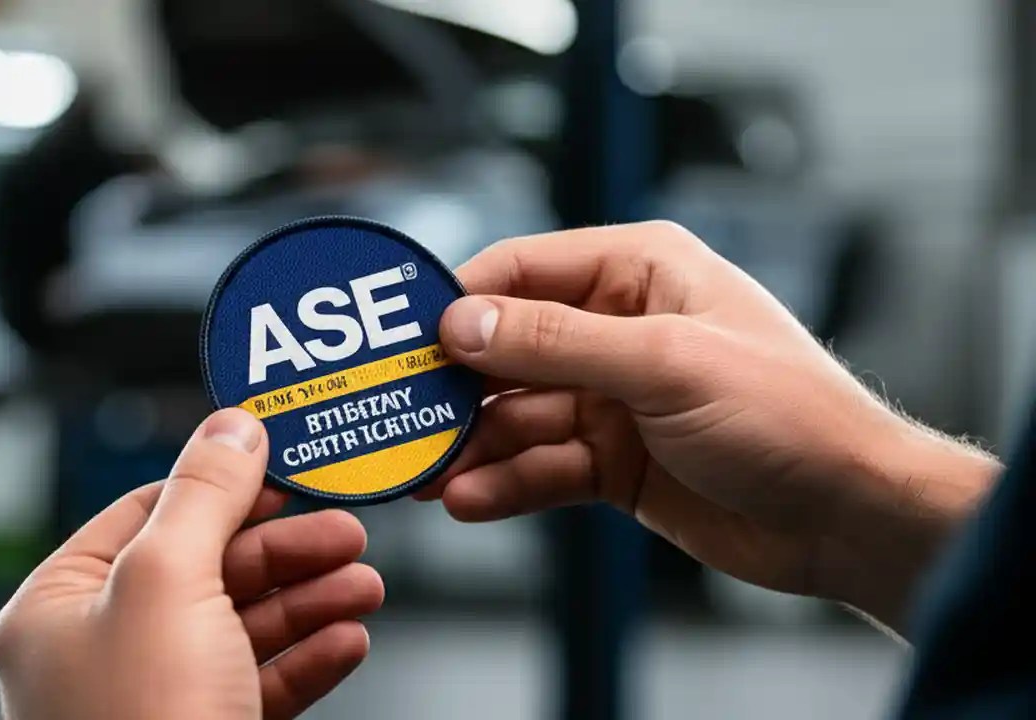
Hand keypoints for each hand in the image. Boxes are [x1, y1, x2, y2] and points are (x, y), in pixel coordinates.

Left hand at [0, 409, 384, 719]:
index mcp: (62, 605)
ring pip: (244, 627)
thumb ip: (204, 494)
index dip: (224, 485)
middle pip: (210, 568)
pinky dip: (308, 659)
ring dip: (310, 601)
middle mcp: (103, 651)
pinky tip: (347, 641)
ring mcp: (155, 700)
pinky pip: (262, 684)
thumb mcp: (167, 582)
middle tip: (347, 533)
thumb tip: (233, 424)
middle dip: (287, 550)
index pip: (149, 512)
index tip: (287, 467)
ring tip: (364, 585)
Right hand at [420, 222, 1000, 632]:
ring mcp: (613, 399)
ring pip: (518, 415)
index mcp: (640, 272)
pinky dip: (507, 483)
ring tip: (428, 474)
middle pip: (510, 348)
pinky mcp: (612, 461)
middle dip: (458, 386)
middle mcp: (620, 328)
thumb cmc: (789, 415)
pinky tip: (471, 500)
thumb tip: (466, 321)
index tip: (405, 339)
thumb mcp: (664, 365)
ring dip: (474, 445)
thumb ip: (557, 342)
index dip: (461, 302)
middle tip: (402, 416)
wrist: (847, 515)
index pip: (524, 270)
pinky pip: (542, 466)